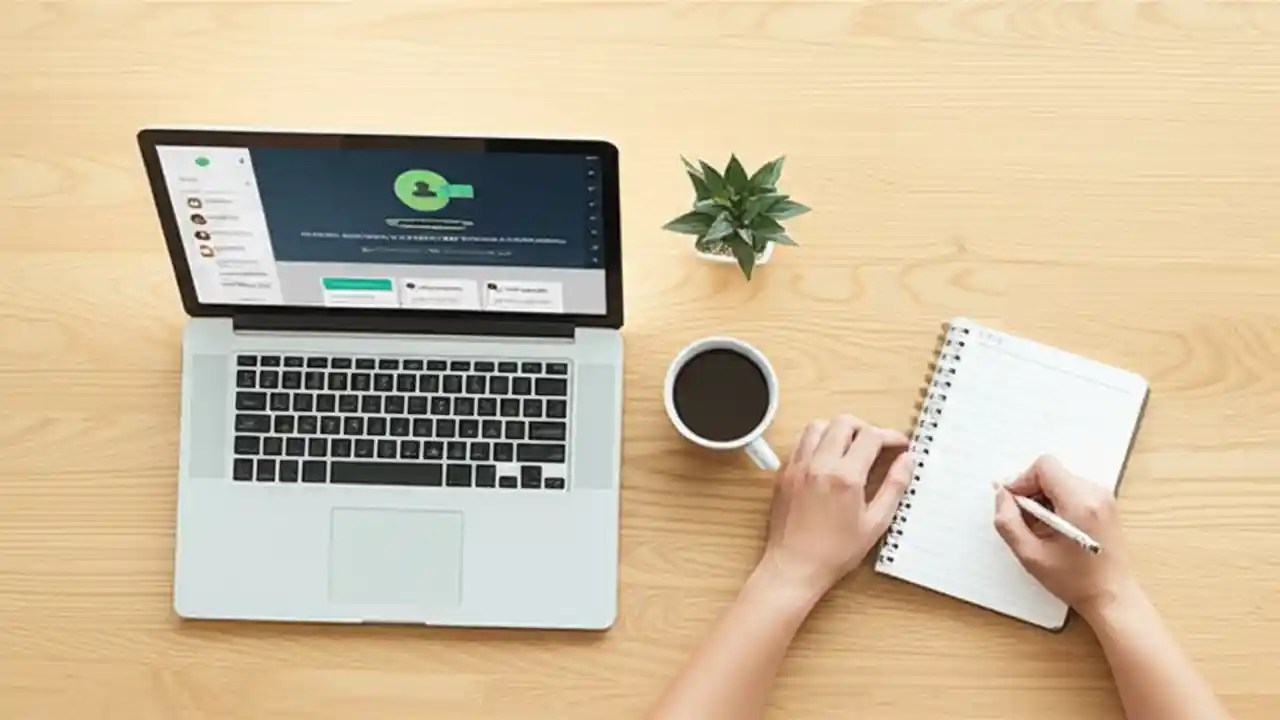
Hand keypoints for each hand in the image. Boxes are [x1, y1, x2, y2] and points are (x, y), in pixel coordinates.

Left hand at [759, 415, 912, 598]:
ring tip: (850, 448)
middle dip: (865, 428)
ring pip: (818, 426)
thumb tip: (907, 461)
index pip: (871, 436)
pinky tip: (826, 460)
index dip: (891, 436)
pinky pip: (800, 443)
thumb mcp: (875, 523)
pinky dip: (816, 442)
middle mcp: (818, 464)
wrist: (795, 566)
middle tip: (876, 445)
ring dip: (837, 430)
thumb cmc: (835, 552)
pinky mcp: (783, 473)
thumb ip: (894, 487)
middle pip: (843, 422)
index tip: (899, 445)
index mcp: (844, 476)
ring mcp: (797, 466)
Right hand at [994, 455, 1138, 618]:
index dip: (1022, 480)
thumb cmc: (1076, 581)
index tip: (1014, 503)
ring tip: (1042, 529)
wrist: (1112, 596)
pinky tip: (1055, 528)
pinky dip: (1057, 503)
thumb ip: (1008, 522)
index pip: (1044, 466)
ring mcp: (1103, 498)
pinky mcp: (1104, 504)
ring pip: (1060, 480)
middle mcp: (1096, 494)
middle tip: (1026, 521)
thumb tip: (1002, 496)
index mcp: (1080, 502)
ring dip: (1044, 499)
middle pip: (1052, 472)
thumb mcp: (1030, 555)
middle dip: (1032, 491)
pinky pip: (1072, 490)